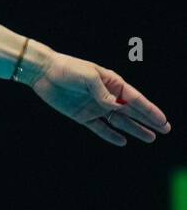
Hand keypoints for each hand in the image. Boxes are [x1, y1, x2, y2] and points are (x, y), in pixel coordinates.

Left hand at [29, 54, 170, 145]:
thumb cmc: (67, 68)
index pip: (135, 99)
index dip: (150, 111)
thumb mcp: (88, 76)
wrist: (43, 72)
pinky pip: (99, 128)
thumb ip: (102, 92)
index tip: (163, 120)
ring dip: (134, 129)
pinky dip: (110, 135)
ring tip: (150, 138)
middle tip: (165, 130)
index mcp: (112, 82)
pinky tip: (122, 141)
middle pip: (132, 111)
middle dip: (149, 120)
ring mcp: (95, 107)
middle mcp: (106, 96)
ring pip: (119, 121)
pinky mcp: (81, 115)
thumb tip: (116, 107)